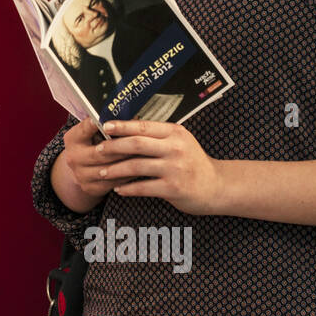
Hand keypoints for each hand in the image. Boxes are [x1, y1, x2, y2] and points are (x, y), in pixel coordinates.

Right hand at [57, 118, 140, 201]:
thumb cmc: (94, 143)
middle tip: (141, 144)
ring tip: (145, 157)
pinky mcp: (90, 188)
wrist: (82, 168)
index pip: (85, 129)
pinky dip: (128, 177)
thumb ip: (106, 124)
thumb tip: (129, 115)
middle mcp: (73, 157)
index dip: (97, 125)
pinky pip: (113, 183)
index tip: (111, 121)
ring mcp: (81, 175)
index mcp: (73, 139)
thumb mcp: (93, 132)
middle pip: (100, 153)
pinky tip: (140, 170)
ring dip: (127, 163)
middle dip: (122, 148)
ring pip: (109, 169)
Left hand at [98, 119, 225, 215]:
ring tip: (102, 172)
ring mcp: (175, 168)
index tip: (104, 126)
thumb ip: (158, 136)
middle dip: (113, 147)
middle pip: (136, 144)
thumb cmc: (193, 162)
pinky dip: (128, 188)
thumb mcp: (180, 142)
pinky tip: (118, 189)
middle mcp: (175, 148)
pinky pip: (143, 187)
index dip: (121, 126)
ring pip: (136, 166)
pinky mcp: (173, 188)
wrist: (217, 186)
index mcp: (175, 133)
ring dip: (115, 169)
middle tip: (97, 151)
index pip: (142, 126)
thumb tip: (125, 130)